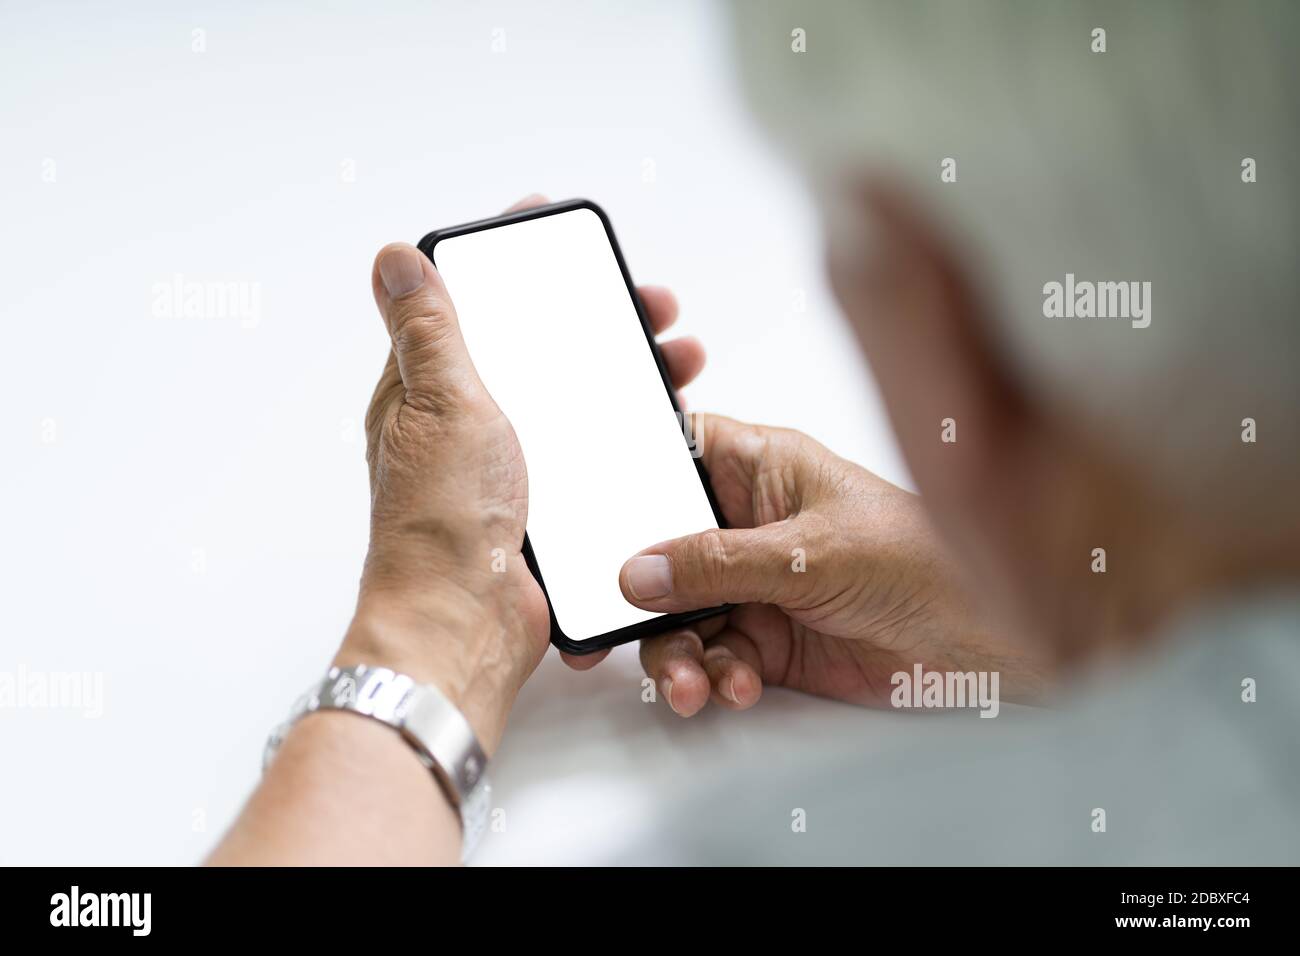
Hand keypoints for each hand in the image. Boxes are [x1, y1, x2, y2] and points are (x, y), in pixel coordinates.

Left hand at [334, 196, 705, 751]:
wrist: (466, 624)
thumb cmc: (440, 524)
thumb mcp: (440, 405)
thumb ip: (429, 331)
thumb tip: (395, 260)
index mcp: (427, 391)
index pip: (468, 302)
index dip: (510, 258)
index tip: (549, 219)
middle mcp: (465, 423)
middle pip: (538, 346)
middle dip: (595, 316)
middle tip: (648, 302)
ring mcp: (506, 464)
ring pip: (574, 397)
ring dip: (625, 371)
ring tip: (679, 359)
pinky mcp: (544, 503)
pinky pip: (591, 450)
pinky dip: (628, 428)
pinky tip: (665, 421)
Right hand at [613, 414, 1049, 716]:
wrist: (989, 643)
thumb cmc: (926, 558)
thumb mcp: (810, 552)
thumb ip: (717, 563)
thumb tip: (638, 570)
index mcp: (762, 467)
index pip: (672, 459)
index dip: (625, 483)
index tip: (583, 524)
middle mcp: (750, 523)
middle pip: (661, 552)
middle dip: (638, 596)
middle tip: (612, 634)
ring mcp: (757, 584)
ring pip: (680, 615)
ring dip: (675, 653)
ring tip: (690, 683)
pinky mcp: (770, 640)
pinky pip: (714, 657)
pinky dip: (715, 677)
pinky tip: (735, 686)